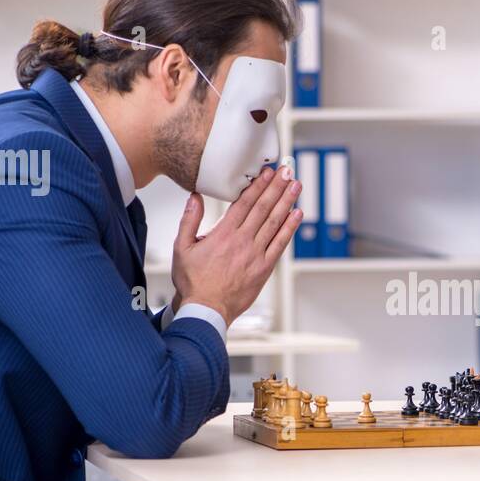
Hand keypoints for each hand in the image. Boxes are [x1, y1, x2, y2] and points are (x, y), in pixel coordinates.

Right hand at [171, 167, 301, 325]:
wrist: (206, 309)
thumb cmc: (193, 281)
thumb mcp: (181, 247)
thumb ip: (189, 220)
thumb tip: (195, 196)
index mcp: (223, 234)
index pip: (245, 202)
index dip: (258, 185)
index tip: (267, 171)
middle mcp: (242, 241)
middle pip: (264, 208)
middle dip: (277, 187)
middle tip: (288, 171)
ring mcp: (256, 255)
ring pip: (275, 222)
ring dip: (287, 202)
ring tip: (296, 185)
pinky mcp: (264, 268)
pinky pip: (281, 244)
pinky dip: (290, 228)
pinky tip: (297, 214)